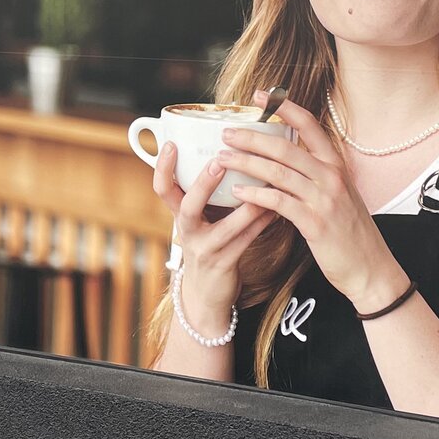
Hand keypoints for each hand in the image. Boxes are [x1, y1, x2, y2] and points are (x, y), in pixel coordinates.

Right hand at [153, 142, 270, 317]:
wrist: (206, 295)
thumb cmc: (206, 245)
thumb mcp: (196, 220)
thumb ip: (204, 193)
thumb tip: (226, 151)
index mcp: (179, 215)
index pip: (162, 190)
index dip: (163, 167)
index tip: (171, 144)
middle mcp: (188, 231)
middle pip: (188, 206)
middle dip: (203, 183)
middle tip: (219, 161)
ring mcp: (205, 249)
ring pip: (226, 226)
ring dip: (247, 205)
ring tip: (265, 184)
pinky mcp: (225, 264)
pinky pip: (247, 240)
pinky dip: (262, 222)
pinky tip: (276, 208)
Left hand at [217, 92, 405, 313]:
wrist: (370, 267)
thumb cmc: (350, 231)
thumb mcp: (340, 194)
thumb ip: (317, 174)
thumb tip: (288, 158)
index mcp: (336, 165)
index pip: (310, 125)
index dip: (285, 108)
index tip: (261, 95)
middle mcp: (331, 177)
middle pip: (286, 148)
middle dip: (252, 137)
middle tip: (226, 133)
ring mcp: (324, 199)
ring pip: (278, 172)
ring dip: (246, 163)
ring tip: (223, 159)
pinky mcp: (315, 223)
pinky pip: (279, 203)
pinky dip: (256, 195)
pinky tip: (238, 192)